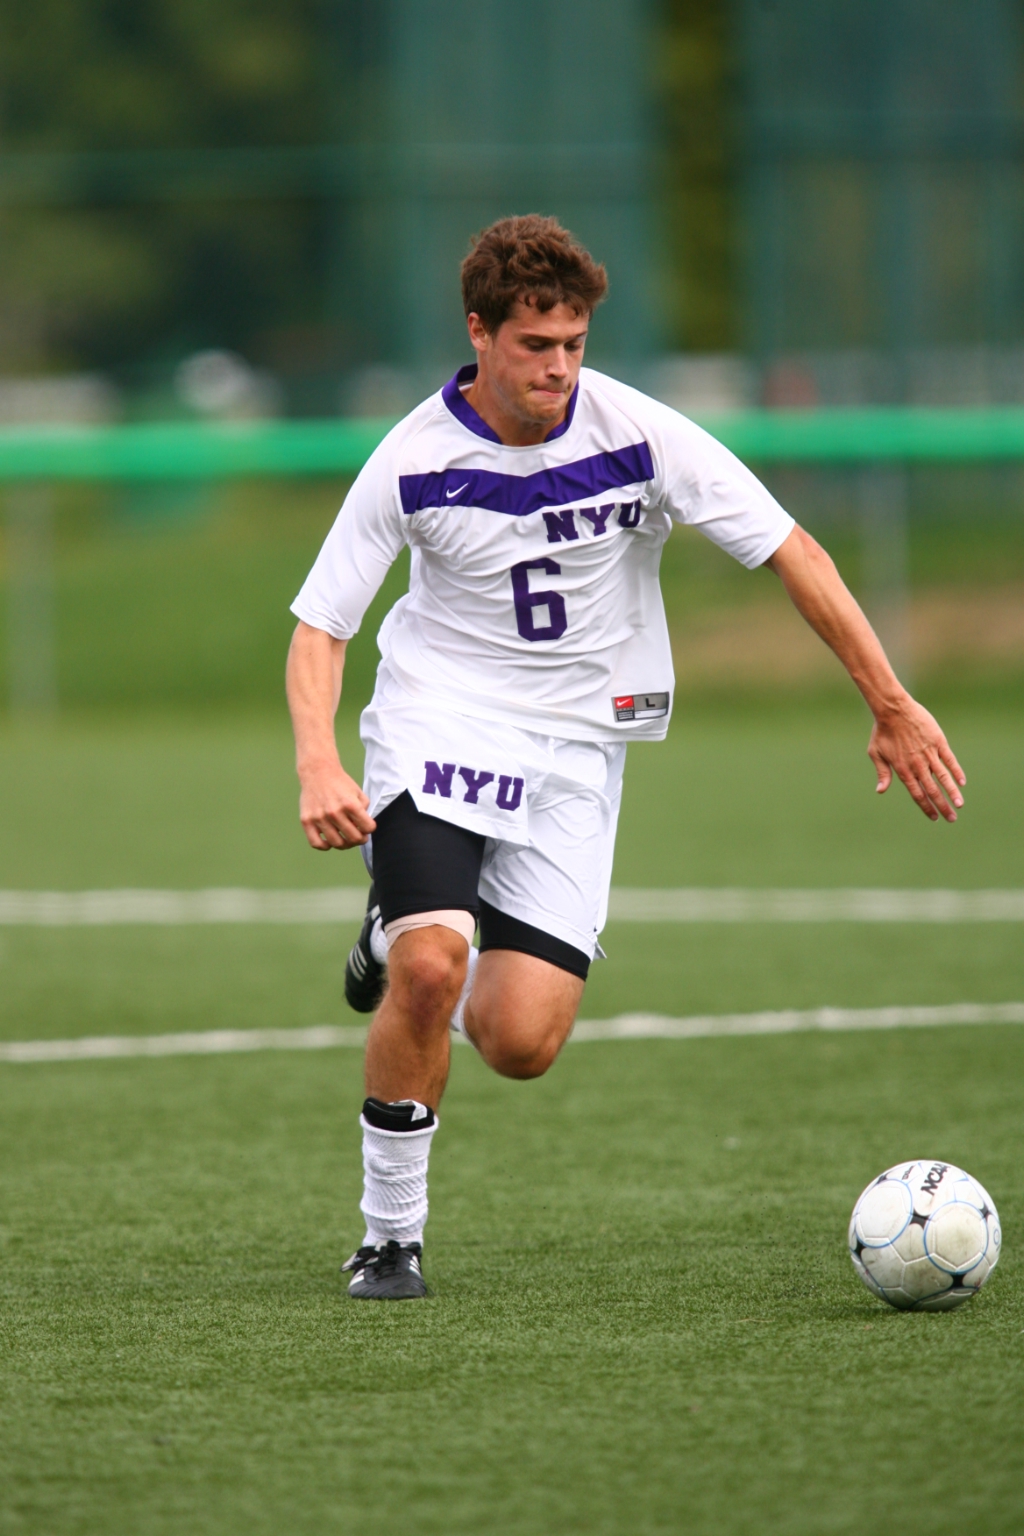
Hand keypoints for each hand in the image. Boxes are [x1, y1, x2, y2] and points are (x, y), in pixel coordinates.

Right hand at [298, 761, 375, 848]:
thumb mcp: (358, 792)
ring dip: (345, 844)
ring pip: (337, 843)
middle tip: (360, 836)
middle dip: (361, 839)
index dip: (370, 829)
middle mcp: (334, 812)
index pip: (368, 828)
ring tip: (346, 839)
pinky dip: (325, 846)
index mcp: (350, 804)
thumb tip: (363, 828)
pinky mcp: (307, 821)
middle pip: (354, 838)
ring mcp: (319, 817)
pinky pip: (316, 843)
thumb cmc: (340, 783)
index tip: (366, 826)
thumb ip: (364, 810)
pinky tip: (330, 841)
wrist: (318, 772)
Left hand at [868, 698, 965, 822]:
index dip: (926, 807)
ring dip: (952, 792)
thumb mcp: (875, 753)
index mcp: (903, 770)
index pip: (917, 794)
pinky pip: (949, 759)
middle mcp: (917, 765)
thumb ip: (882, 773)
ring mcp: (929, 753)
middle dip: (942, 806)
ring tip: (960, 805)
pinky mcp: (938, 741)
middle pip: (932, 790)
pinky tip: (962, 782)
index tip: (934, 817)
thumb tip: (880, 791)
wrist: (893, 709)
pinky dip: (956, 771)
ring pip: (943, 777)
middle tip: (951, 819)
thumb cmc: (882, 731)